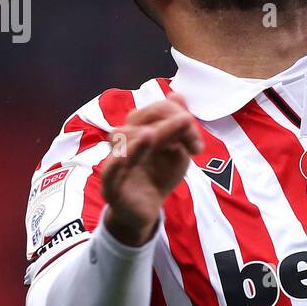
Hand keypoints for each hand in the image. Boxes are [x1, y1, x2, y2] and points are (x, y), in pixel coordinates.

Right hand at [100, 92, 202, 245]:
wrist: (146, 211)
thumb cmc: (159, 176)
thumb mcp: (176, 152)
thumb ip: (178, 127)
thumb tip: (176, 94)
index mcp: (139, 129)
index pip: (154, 110)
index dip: (176, 116)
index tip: (197, 142)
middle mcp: (123, 141)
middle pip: (137, 120)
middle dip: (167, 125)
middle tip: (192, 136)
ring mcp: (115, 161)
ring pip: (121, 139)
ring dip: (145, 137)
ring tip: (162, 139)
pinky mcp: (111, 186)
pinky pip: (109, 171)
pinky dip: (117, 161)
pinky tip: (128, 153)